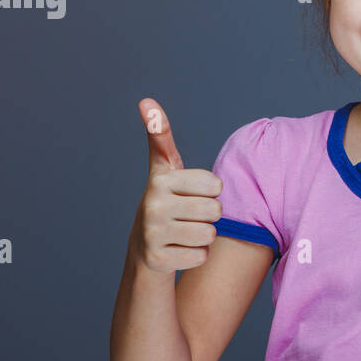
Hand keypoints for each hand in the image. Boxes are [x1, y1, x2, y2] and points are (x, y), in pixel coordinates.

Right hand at [132, 97, 223, 272]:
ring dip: (204, 236)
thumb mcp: (165, 167)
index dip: (211, 192)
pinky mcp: (158, 260)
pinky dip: (196, 255)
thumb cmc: (166, 199)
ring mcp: (153, 234)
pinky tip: (179, 249)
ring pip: (209, 235)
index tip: (192, 193)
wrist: (145, 245)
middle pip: (215, 211)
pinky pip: (201, 256)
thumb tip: (147, 101)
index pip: (215, 186)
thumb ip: (161, 135)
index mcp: (160, 180)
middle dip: (209, 215)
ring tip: (185, 232)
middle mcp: (152, 205)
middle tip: (188, 215)